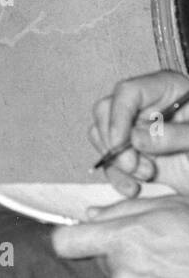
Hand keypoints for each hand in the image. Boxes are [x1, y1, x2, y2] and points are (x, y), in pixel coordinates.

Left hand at [52, 196, 188, 277]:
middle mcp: (125, 275)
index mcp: (125, 241)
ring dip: (140, 274)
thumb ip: (125, 209)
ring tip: (177, 266)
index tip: (83, 233)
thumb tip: (91, 215)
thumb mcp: (174, 206)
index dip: (72, 236)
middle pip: (100, 261)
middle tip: (156, 242)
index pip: (66, 242)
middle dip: (118, 251)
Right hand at [89, 70, 188, 197]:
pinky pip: (111, 160)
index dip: (118, 117)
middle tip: (134, 167)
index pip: (127, 92)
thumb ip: (174, 135)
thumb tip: (134, 139)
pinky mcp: (134, 152)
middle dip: (114, 143)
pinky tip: (134, 188)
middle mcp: (144, 106)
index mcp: (164, 89)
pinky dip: (117, 176)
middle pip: (106, 112)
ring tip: (146, 176)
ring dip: (116, 161)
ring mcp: (137, 128)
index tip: (120, 144)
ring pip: (102, 137)